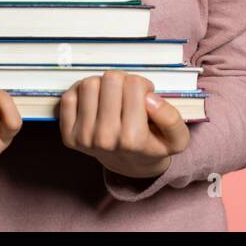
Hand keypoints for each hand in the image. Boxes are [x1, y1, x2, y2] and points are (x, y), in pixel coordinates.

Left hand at [58, 70, 189, 179]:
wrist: (130, 165)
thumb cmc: (153, 145)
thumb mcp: (177, 139)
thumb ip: (171, 119)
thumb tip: (150, 99)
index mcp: (133, 139)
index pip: (134, 85)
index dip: (143, 85)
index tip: (145, 97)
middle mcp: (105, 139)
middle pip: (110, 80)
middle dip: (123, 82)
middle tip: (128, 95)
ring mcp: (84, 138)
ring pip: (89, 84)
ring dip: (102, 85)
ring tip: (112, 97)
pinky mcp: (68, 136)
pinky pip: (69, 96)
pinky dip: (81, 93)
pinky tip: (95, 101)